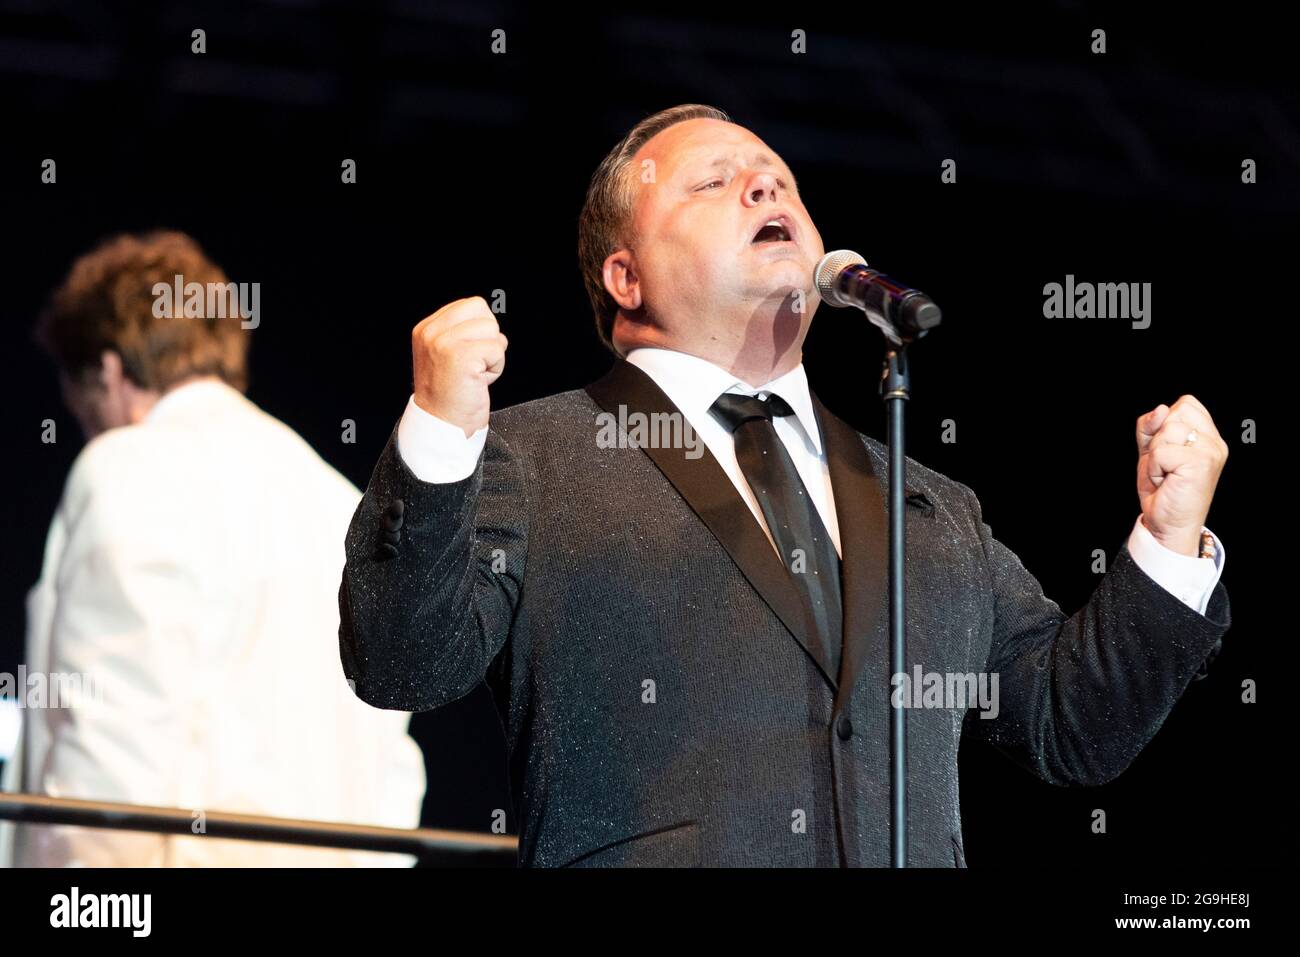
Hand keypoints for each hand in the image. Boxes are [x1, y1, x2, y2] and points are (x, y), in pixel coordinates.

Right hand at [411, 296, 507, 436]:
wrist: (442, 427)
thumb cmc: (451, 395)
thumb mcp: (447, 355)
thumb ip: (463, 333)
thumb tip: (493, 326)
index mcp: (427, 328)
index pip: (472, 305)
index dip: (481, 331)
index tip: (467, 356)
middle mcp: (431, 332)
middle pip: (484, 314)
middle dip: (488, 340)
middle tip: (473, 366)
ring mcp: (444, 343)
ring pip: (493, 331)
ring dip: (493, 356)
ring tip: (474, 374)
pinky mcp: (461, 356)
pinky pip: (497, 349)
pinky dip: (495, 369)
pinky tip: (478, 382)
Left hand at [1136, 395, 1227, 555]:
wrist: (1166, 523)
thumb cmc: (1162, 487)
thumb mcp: (1151, 449)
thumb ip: (1152, 426)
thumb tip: (1161, 410)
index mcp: (1208, 435)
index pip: (1184, 404)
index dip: (1164, 423)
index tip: (1167, 451)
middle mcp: (1214, 442)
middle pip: (1173, 414)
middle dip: (1157, 440)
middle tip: (1165, 466)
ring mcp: (1210, 451)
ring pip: (1167, 431)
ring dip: (1155, 455)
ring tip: (1166, 474)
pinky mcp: (1201, 463)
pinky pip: (1161, 451)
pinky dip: (1154, 467)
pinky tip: (1165, 481)